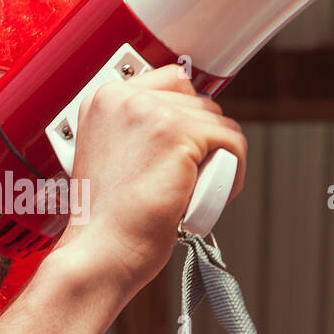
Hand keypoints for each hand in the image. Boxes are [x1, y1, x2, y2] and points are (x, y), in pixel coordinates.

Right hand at [49, 64, 246, 294]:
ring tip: (194, 191)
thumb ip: (136, 131)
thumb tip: (180, 121)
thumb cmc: (106, 221)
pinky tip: (209, 194)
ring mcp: (151, 112)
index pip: (171, 81)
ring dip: (218, 159)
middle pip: (197, 103)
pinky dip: (231, 172)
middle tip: (186, 180)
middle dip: (202, 143)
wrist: (100, 251)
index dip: (184, 118)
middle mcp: (124, 98)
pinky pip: (232, 142)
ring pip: (218, 123)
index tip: (184, 149)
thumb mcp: (111, 157)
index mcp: (104, 100)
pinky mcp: (179, 134)